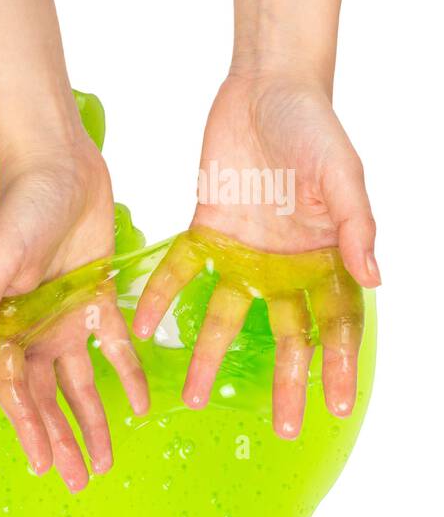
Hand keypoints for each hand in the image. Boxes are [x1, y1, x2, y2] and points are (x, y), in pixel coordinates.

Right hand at [0, 138, 148, 489]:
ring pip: (79, 384)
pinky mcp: (95, 298)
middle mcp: (32, 331)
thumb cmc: (18, 210)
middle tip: (77, 481)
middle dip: (60, 440)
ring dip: (90, 421)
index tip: (43, 464)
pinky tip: (141, 407)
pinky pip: (113, 346)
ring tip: (103, 461)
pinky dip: (126, 376)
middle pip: (47, 399)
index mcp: (3, 328)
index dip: (29, 429)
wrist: (56, 165)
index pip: (16, 391)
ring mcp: (64, 317)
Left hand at [133, 72, 376, 434]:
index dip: (339, 365)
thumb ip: (355, 226)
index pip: (338, 322)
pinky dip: (162, 298)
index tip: (338, 408)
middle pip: (286, 335)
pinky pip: (181, 272)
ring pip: (226, 316)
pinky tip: (142, 326)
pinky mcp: (205, 232)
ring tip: (193, 396)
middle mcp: (285, 263)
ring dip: (210, 354)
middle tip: (281, 429)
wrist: (265, 87)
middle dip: (285, 382)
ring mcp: (243, 251)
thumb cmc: (315, 125)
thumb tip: (374, 279)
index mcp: (326, 255)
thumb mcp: (343, 174)